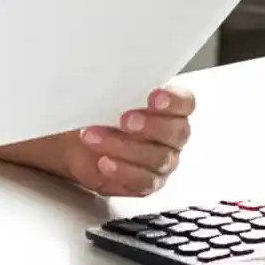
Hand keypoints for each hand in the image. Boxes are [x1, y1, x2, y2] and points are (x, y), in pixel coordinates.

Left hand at [66, 85, 195, 196]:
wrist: (79, 143)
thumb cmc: (100, 114)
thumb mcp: (107, 96)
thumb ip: (120, 89)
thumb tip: (108, 81)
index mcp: (169, 108)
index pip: (185, 103)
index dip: (174, 100)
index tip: (154, 97)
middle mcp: (171, 136)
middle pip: (176, 133)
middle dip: (150, 126)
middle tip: (124, 120)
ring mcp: (163, 161)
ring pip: (157, 158)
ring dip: (123, 147)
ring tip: (94, 138)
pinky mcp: (147, 183)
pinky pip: (143, 181)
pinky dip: (122, 171)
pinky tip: (104, 162)